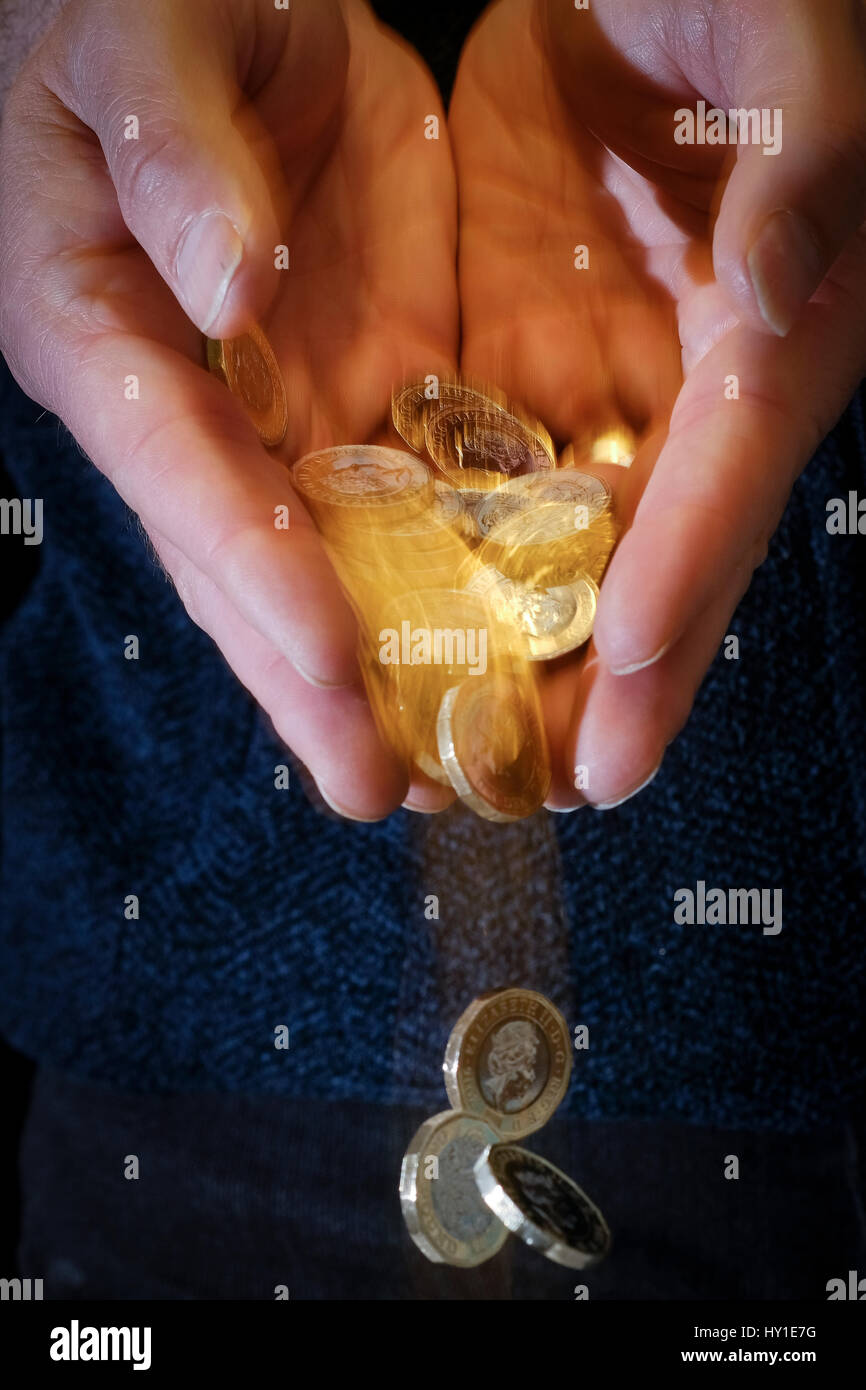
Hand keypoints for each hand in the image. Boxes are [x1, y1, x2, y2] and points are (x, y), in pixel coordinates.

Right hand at [0, 0, 458, 819]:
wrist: (227, 2)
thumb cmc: (139, 5)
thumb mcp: (141, 44)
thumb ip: (173, 163)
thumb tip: (227, 286)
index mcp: (104, 334)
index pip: (184, 474)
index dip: (257, 570)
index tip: (332, 660)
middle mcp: (191, 402)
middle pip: (252, 562)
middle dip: (317, 681)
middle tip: (381, 784)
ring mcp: (281, 406)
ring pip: (333, 556)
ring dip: (385, 664)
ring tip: (440, 761)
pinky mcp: (363, 383)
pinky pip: (408, 490)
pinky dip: (447, 571)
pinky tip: (491, 644)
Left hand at [450, 0, 865, 808]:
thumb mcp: (789, 39)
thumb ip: (811, 158)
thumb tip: (781, 299)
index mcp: (776, 323)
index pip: (728, 471)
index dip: (684, 574)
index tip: (625, 671)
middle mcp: (689, 381)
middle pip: (648, 553)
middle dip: (601, 679)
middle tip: (543, 782)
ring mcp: (596, 375)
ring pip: (555, 544)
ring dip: (513, 652)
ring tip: (460, 749)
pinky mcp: (513, 351)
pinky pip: (474, 475)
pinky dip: (441, 561)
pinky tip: (395, 633)